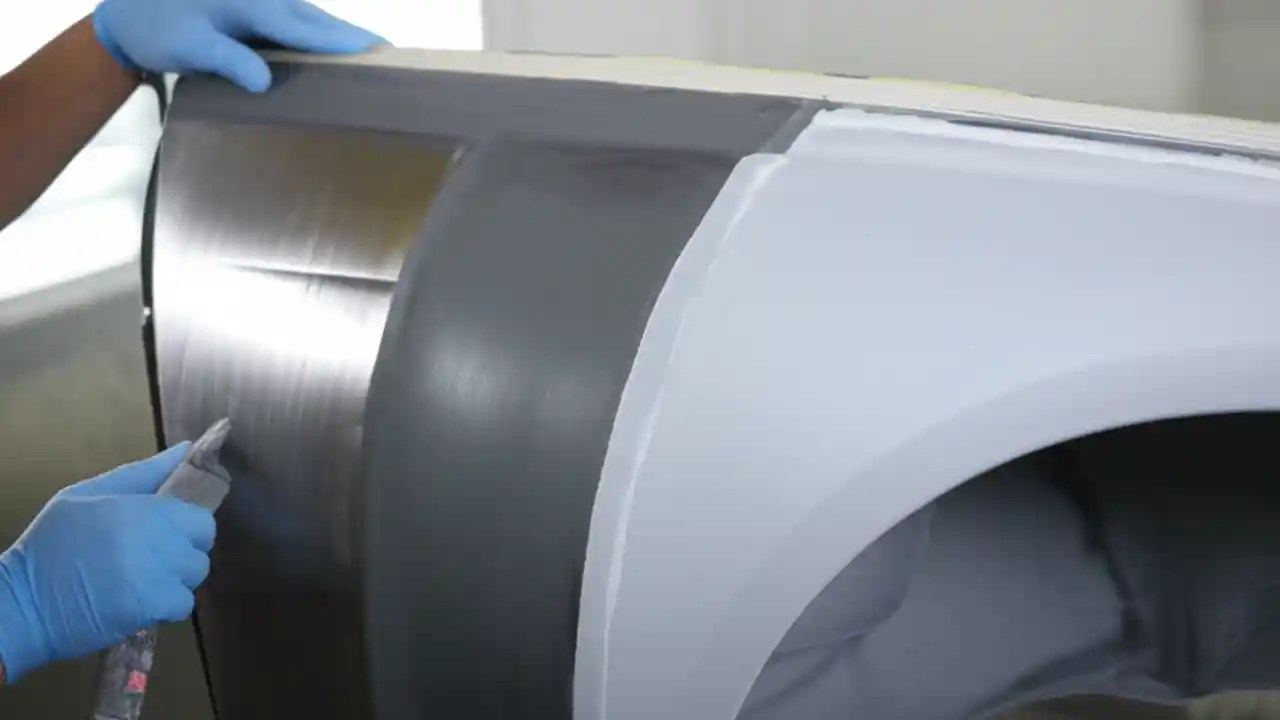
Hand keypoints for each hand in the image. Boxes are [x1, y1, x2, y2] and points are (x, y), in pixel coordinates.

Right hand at [0, 445, 214, 681]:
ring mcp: (157, 575)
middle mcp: (156, 539)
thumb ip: (142, 474)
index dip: (188, 528)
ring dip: (175, 581)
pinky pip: (182, 605)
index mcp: (142, 509)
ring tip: (140, 581)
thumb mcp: (87, 496)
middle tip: (150, 560)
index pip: (200, 519)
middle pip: (200, 549)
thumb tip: (185, 450)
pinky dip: (166, 607)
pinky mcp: (151, 607)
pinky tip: (138, 602)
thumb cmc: (52, 545)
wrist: (23, 603)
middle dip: (182, 555)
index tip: (166, 535)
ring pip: (193, 577)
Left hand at [91, 0, 384, 92]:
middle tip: (389, 53)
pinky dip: (318, 33)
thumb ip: (227, 59)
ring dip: (338, 34)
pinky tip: (332, 48)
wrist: (130, 14)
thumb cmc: (158, 29)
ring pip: (309, 18)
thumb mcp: (187, 46)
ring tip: (372, 51)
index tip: (373, 49)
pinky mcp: (256, 10)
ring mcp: (260, 2)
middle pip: (316, 17)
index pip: (304, 25)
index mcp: (249, 2)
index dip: (339, 38)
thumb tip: (264, 81)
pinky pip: (296, 21)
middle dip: (351, 34)